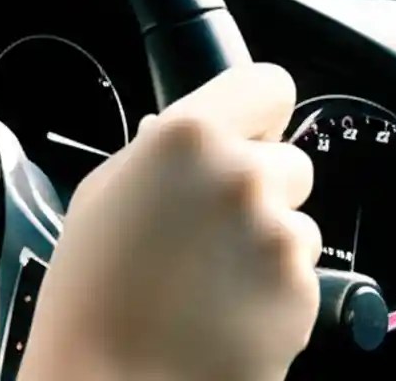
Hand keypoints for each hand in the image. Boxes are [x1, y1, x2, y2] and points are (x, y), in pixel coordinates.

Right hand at [21, 63, 319, 380]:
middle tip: (208, 230)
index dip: (257, 116)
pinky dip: (272, 291)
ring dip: (266, 245)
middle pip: (291, 161)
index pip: (269, 84)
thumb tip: (198, 137)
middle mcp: (243, 175)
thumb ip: (159, 152)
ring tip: (207, 280)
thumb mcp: (103, 193)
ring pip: (297, 223)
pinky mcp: (304, 292)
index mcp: (188, 137)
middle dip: (261, 189)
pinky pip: (301, 275)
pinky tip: (223, 310)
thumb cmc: (92, 293)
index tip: (244, 137)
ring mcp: (279, 236)